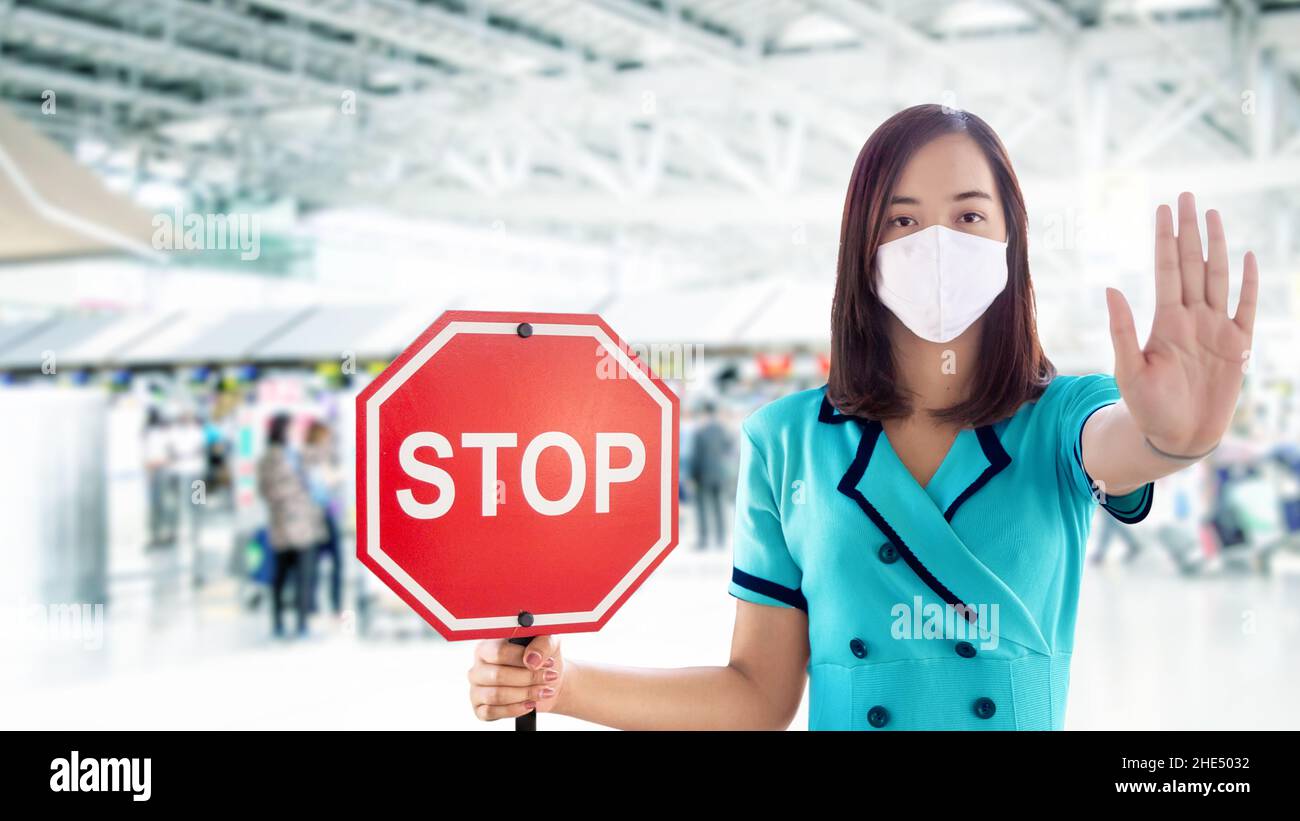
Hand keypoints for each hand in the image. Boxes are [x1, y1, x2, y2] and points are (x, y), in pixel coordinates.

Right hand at [467, 635, 568, 720]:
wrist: (547, 681)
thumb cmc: (542, 658)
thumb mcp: (549, 643)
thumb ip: (542, 644)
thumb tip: (531, 659)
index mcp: (488, 647)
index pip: (499, 652)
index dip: (522, 658)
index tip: (547, 662)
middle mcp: (478, 667)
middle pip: (498, 675)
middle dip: (528, 678)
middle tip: (549, 677)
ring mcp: (476, 689)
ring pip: (496, 695)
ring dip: (525, 694)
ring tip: (544, 691)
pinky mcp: (480, 708)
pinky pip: (491, 712)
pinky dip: (515, 709)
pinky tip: (530, 704)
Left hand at [1104, 192, 1258, 454]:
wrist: (1176, 437)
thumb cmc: (1147, 406)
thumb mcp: (1129, 368)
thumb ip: (1122, 329)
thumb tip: (1110, 288)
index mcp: (1165, 321)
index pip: (1167, 269)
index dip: (1166, 239)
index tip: (1162, 209)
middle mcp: (1191, 318)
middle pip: (1192, 265)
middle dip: (1189, 230)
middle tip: (1186, 196)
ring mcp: (1216, 330)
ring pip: (1218, 278)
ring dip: (1216, 247)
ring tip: (1212, 215)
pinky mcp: (1237, 347)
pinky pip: (1245, 308)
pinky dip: (1248, 284)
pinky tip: (1247, 257)